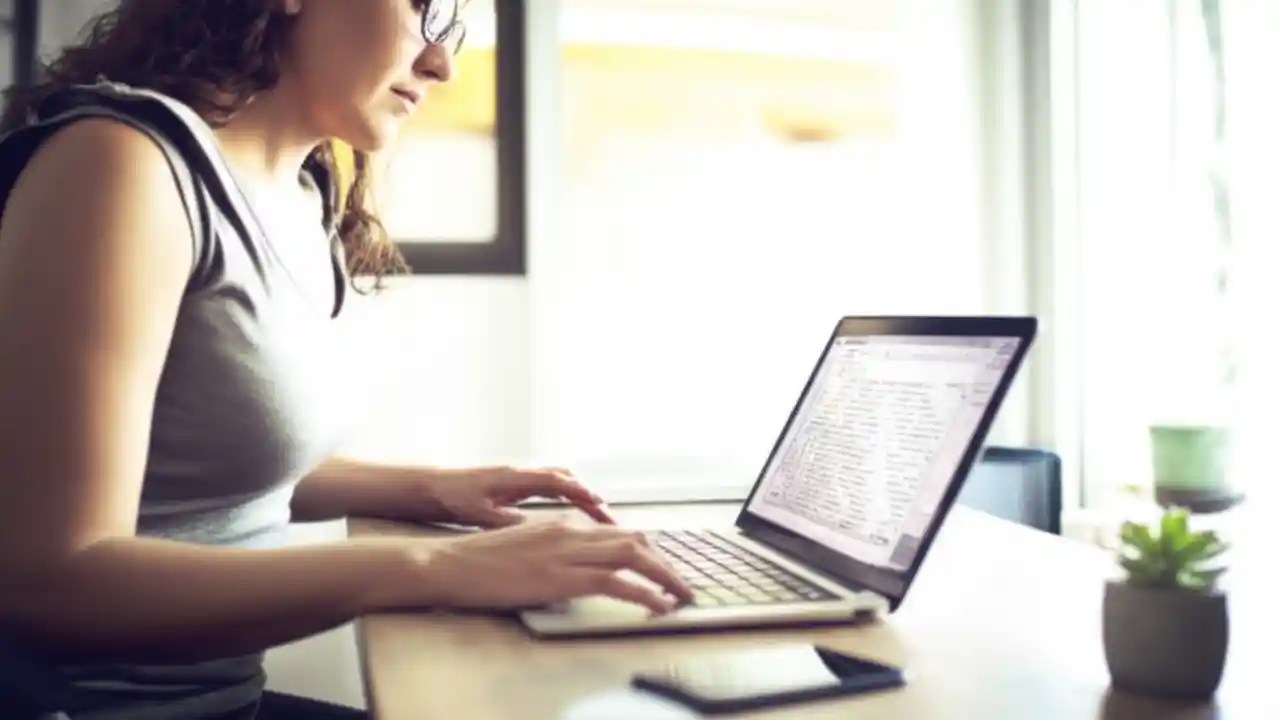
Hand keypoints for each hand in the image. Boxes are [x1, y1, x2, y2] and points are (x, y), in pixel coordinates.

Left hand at [414, 466, 614, 527]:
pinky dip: (562, 496)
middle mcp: (519, 473)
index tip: (600, 504)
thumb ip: (509, 520)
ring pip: (556, 480)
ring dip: (577, 494)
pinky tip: (567, 513)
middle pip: (564, 477)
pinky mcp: (511, 486)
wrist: (425, 487)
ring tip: (595, 514)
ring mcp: (516, 478)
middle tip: (606, 515)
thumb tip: (536, 529)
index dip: (580, 492)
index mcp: (514, 477)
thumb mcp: (479, 514)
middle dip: (587, 494)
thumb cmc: (449, 498)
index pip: (556, 481)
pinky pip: (545, 487)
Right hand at [414, 519, 695, 613]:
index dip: (645, 550)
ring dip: (664, 576)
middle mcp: (570, 532)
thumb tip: (571, 574)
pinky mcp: (562, 576)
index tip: (660, 567)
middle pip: (634, 538)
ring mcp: (567, 552)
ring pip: (633, 555)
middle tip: (681, 583)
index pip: (616, 532)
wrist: (451, 564)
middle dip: (663, 562)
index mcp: (561, 525)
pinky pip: (616, 582)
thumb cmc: (477, 563)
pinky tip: (658, 606)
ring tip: (681, 595)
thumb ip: (551, 556)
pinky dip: (645, 593)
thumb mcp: (522, 551)